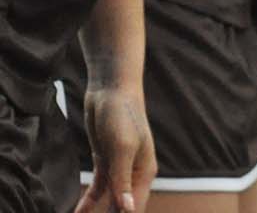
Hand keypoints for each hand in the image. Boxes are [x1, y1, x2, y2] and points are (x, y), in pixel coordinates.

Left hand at [74, 84, 153, 212]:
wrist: (111, 90)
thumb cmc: (122, 115)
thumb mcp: (122, 148)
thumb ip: (123, 180)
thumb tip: (128, 209)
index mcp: (144, 173)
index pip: (135, 207)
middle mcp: (134, 174)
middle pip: (122, 206)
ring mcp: (119, 169)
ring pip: (108, 200)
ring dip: (96, 212)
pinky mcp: (105, 162)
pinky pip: (97, 189)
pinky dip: (88, 202)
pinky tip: (77, 212)